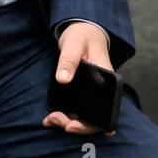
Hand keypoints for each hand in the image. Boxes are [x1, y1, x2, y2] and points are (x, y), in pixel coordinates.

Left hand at [42, 20, 114, 136]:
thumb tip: (63, 79)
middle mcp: (102, 90)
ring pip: (84, 116)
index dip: (95, 124)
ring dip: (68, 121)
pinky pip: (77, 109)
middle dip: (75, 125)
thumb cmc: (82, 35)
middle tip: (56, 120)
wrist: (82, 30)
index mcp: (107, 80)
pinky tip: (51, 117)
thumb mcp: (74, 44)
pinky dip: (65, 115)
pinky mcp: (82, 93)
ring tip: (51, 119)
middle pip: (94, 117)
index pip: (107, 108)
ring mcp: (92, 93)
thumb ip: (69, 60)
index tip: (75, 126)